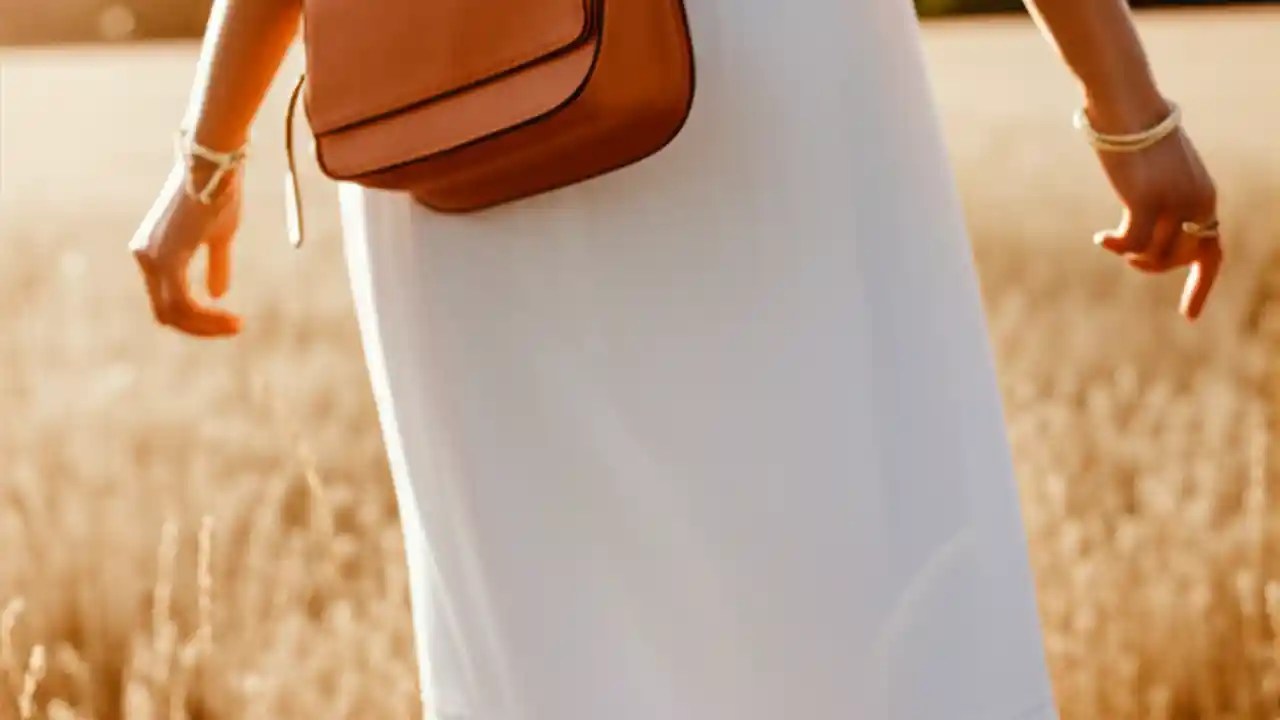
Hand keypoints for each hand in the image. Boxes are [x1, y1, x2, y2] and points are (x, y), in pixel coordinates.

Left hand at [129, 161, 242, 337]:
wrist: (214, 164)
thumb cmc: (219, 192)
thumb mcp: (220, 235)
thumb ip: (216, 265)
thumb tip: (217, 295)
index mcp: (152, 250)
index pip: (167, 300)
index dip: (198, 318)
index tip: (231, 319)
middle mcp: (145, 256)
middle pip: (166, 313)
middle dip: (201, 327)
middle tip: (235, 327)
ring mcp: (152, 258)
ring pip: (174, 313)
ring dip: (207, 326)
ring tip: (237, 325)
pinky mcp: (167, 259)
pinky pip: (183, 304)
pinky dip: (207, 318)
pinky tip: (232, 317)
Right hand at [1088, 99, 1222, 321]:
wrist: (1127, 107)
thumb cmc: (1138, 135)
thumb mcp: (1161, 174)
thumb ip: (1166, 202)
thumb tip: (1150, 239)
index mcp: (1205, 196)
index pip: (1211, 252)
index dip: (1200, 286)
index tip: (1189, 315)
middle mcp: (1197, 202)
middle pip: (1179, 260)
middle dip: (1152, 267)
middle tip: (1128, 257)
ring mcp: (1173, 203)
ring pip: (1153, 255)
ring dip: (1131, 256)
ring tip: (1111, 240)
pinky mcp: (1146, 201)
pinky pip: (1132, 244)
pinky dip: (1116, 246)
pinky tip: (1100, 237)